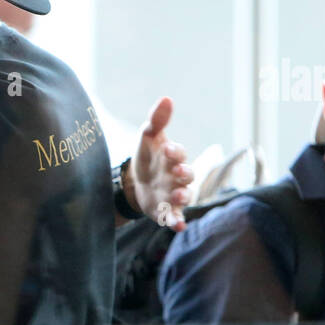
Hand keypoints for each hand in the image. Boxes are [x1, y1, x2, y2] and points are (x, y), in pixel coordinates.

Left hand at [129, 97, 193, 230]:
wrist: (136, 180)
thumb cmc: (148, 156)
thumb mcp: (147, 137)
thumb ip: (157, 120)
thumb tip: (166, 98)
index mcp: (173, 157)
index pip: (179, 153)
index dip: (175, 152)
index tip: (168, 149)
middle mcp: (177, 176)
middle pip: (187, 175)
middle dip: (184, 173)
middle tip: (178, 172)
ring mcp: (173, 194)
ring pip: (184, 196)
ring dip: (182, 197)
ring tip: (177, 196)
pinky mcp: (166, 210)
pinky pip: (175, 216)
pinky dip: (177, 221)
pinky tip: (178, 227)